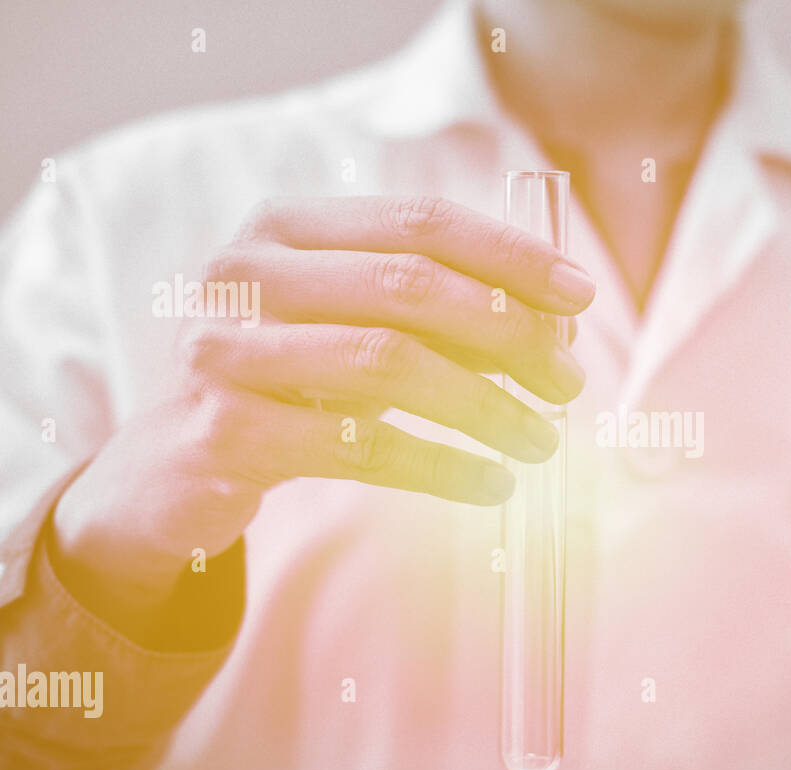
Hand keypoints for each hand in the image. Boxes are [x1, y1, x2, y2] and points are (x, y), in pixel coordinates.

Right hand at [51, 195, 593, 634]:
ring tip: (542, 442)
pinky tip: (493, 484)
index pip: (420, 221)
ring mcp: (227, 349)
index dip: (511, 256)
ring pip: (390, 363)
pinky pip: (362, 447)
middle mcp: (247, 272)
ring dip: (488, 407)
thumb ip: (433, 311)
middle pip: (411, 286)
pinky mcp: (226, 430)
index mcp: (286, 227)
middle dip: (511, 334)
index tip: (580, 296)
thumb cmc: (284, 385)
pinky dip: (444, 467)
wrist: (166, 469)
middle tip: (569, 384)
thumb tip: (555, 325)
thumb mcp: (351, 329)